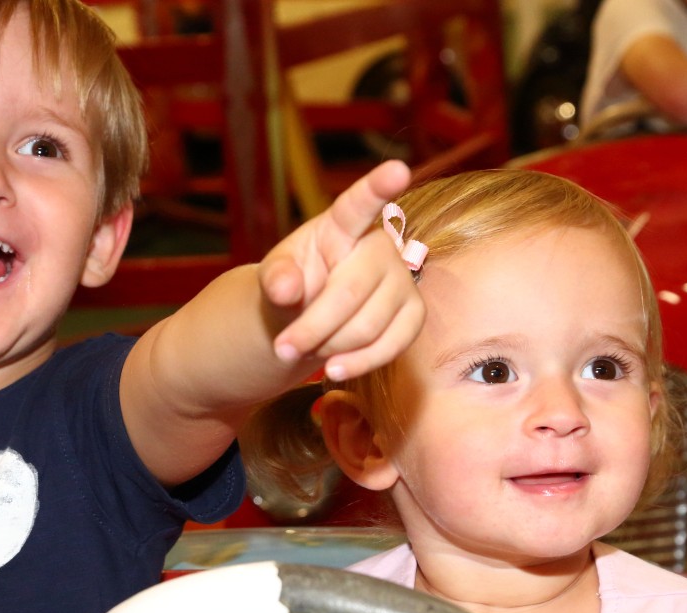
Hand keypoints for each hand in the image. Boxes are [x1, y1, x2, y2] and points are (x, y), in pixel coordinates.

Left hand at [258, 159, 425, 380]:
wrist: (308, 322)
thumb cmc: (292, 289)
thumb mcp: (272, 278)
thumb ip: (275, 278)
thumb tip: (286, 289)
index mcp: (340, 225)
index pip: (357, 205)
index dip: (378, 188)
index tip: (397, 170)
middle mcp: (380, 247)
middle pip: (350, 291)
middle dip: (313, 326)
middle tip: (283, 346)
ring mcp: (403, 280)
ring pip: (370, 324)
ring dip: (331, 347)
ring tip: (307, 348)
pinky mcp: (414, 314)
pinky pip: (393, 345)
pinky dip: (359, 363)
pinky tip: (334, 369)